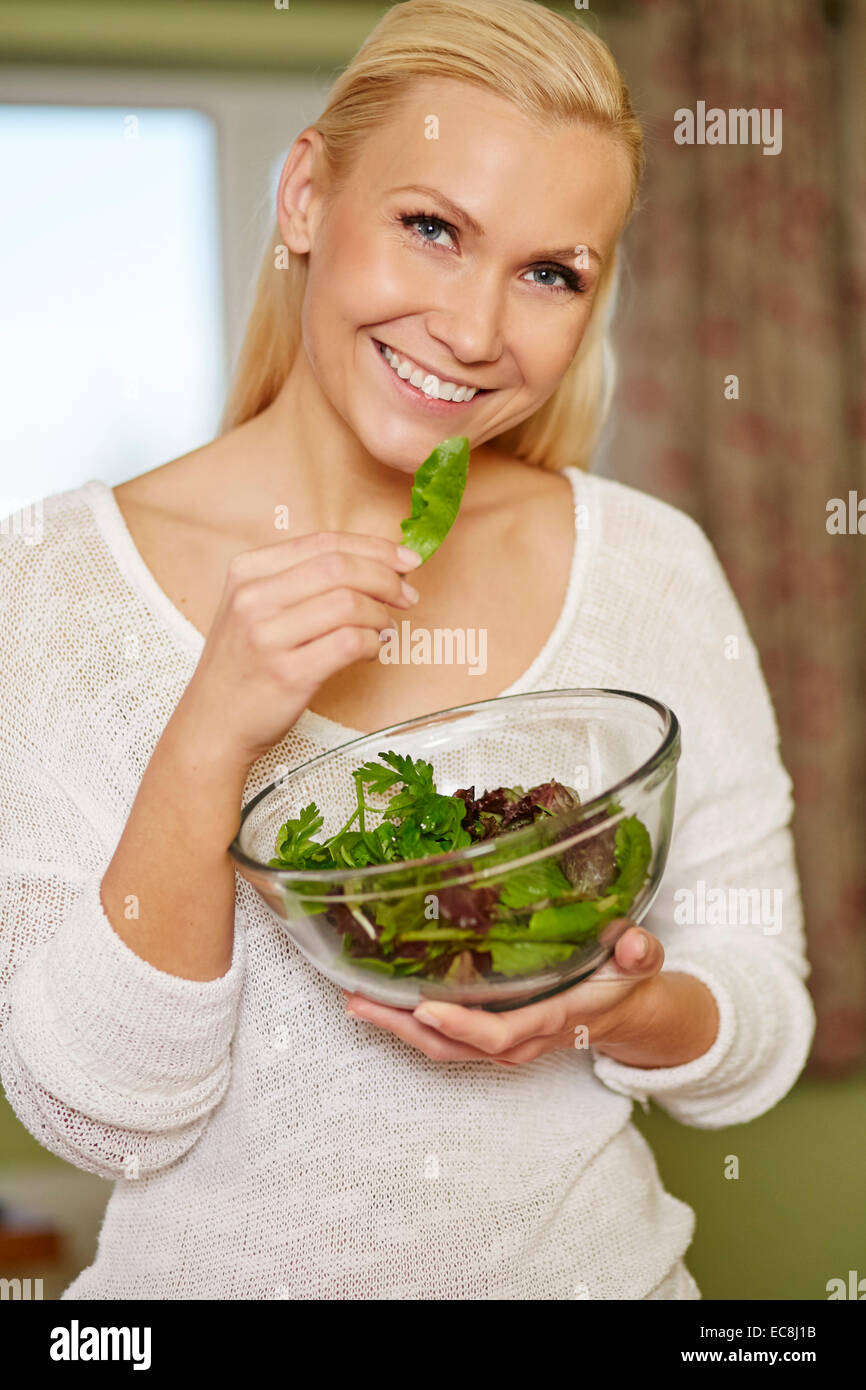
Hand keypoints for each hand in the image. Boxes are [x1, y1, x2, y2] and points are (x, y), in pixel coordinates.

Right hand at [171, 530, 421, 769]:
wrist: (212, 725)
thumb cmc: (245, 666)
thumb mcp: (255, 609)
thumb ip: (301, 582)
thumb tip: (376, 564)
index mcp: (247, 571)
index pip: (324, 542)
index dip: (374, 548)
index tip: (406, 559)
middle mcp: (253, 598)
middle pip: (340, 567)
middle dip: (387, 578)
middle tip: (408, 596)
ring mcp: (267, 636)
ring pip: (349, 603)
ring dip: (381, 615)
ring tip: (386, 629)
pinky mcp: (287, 673)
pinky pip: (350, 643)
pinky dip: (373, 643)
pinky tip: (372, 650)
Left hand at [342, 921, 672, 1065]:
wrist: (625, 1012)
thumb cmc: (623, 980)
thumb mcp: (640, 961)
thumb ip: (639, 953)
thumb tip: (636, 945)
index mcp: (552, 1018)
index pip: (501, 1032)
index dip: (462, 1024)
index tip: (425, 1006)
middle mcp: (520, 1039)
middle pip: (454, 1046)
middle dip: (404, 1027)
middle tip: (360, 1001)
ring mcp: (501, 1044)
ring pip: (441, 1046)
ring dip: (396, 1027)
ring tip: (355, 1001)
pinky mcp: (489, 1037)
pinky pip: (443, 1038)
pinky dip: (407, 1023)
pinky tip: (379, 1001)